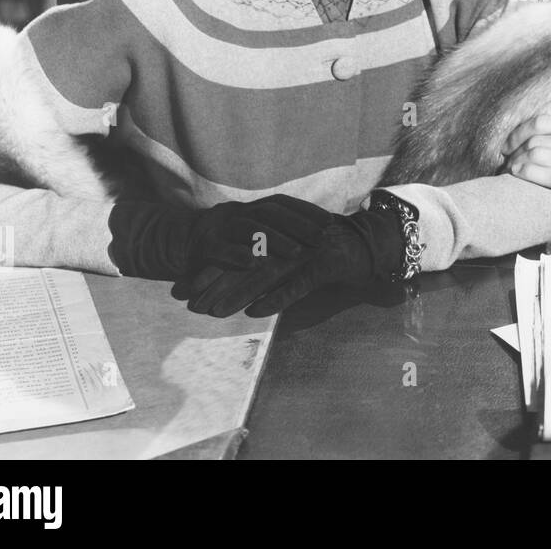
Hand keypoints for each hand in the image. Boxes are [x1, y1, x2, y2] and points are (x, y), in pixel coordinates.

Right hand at [109, 194, 331, 280]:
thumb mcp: (248, 230)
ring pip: (250, 229)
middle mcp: (237, 212)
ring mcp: (219, 227)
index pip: (284, 203)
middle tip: (323, 237)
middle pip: (272, 213)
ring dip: (275, 240)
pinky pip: (222, 250)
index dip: (307, 211)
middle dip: (299, 224)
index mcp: (250, 207)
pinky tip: (256, 264)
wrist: (176, 241)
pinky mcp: (203, 247)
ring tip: (297, 253)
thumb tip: (309, 233)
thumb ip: (273, 229)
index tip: (331, 221)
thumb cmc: (223, 241)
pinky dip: (238, 256)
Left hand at [175, 206, 406, 317]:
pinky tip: (256, 312)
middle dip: (213, 284)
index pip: (235, 254)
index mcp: (274, 238)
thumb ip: (267, 270)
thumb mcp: (292, 260)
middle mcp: (285, 241)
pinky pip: (296, 284)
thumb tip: (236, 292)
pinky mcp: (323, 265)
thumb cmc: (325, 256)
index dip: (209, 271)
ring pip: (264, 274)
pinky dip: (276, 298)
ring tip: (214, 312)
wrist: (366, 245)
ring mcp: (304, 252)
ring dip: (237, 294)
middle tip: (189, 303)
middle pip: (243, 262)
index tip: (183, 288)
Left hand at [502, 101, 550, 235]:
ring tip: (511, 169)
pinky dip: (529, 174)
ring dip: (518, 162)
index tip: (512, 139)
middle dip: (515, 145)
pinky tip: (520, 177)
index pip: (548, 120)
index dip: (522, 128)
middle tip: (506, 155)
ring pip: (541, 155)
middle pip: (539, 136)